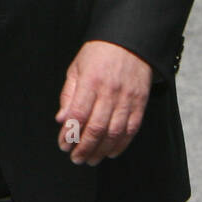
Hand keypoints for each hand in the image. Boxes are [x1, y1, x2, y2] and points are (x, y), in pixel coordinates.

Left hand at [55, 39, 151, 164]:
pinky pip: (132, 129)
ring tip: (91, 159)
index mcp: (90, 82)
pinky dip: (121, 144)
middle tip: (75, 158)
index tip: (63, 145)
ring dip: (101, 150)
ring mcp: (127, 99)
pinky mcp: (140, 103)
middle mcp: (109, 92)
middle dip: (84, 147)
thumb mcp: (76, 68)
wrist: (129, 42)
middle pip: (96, 128)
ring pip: (114, 132)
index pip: (78, 114)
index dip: (70, 133)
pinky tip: (111, 152)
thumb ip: (68, 94)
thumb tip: (61, 119)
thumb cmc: (98, 54)